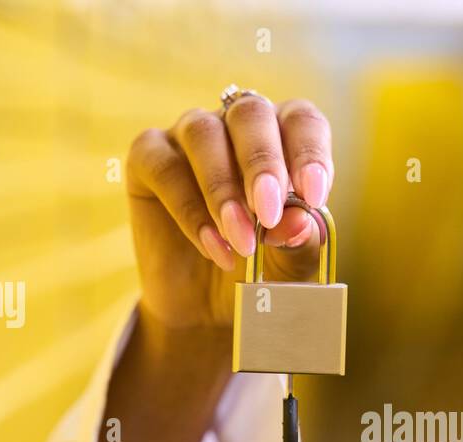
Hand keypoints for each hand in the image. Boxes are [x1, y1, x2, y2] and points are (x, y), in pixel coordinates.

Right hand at [125, 96, 333, 331]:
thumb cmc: (259, 269)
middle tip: (268, 215)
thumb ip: (301, 240)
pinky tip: (212, 246)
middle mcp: (235, 124)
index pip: (301, 120)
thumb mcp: (291, 263)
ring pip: (203, 133)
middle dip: (262, 164)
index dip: (309, 152)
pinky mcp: (148, 159)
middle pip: (249, 114)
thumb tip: (299, 220)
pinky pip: (164, 167)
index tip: (313, 196)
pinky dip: (189, 209)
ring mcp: (188, 136)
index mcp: (283, 134)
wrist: (207, 306)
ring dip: (223, 189)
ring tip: (240, 241)